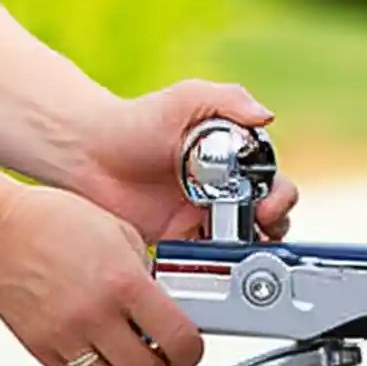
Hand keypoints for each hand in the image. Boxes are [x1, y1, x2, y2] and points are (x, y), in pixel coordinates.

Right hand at [0, 185, 202, 365]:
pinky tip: (101, 359)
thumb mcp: (120, 234)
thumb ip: (146, 275)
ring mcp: (66, 336)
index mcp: (124, 283)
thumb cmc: (50, 222)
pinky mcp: (41, 350)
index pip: (180, 340)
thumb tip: (166, 305)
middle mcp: (96, 315)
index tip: (189, 346)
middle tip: (161, 352)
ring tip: (128, 355)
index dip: (192, 350)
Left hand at [74, 79, 299, 244]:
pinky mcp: (181, 241)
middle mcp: (225, 190)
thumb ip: (226, 99)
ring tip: (241, 251)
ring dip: (252, 251)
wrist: (87, 154)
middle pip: (269, 218)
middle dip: (273, 227)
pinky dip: (217, 267)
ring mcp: (204, 219)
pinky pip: (209, 261)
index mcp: (234, 159)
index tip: (267, 205)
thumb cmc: (134, 122)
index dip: (279, 197)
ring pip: (246, 243)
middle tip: (257, 229)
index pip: (274, 183)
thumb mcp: (185, 100)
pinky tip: (213, 263)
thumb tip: (264, 116)